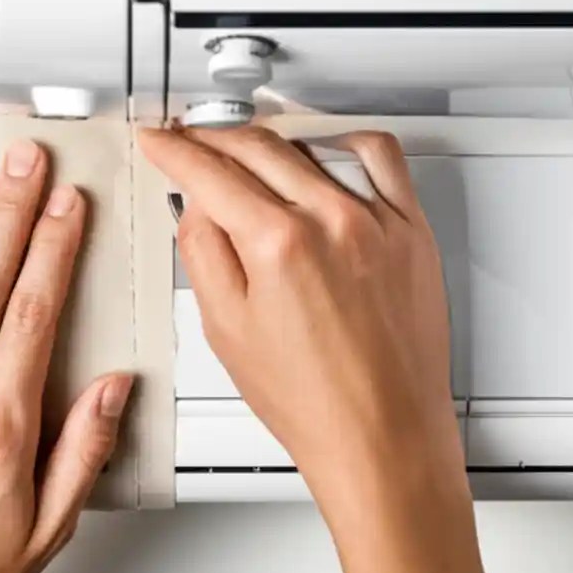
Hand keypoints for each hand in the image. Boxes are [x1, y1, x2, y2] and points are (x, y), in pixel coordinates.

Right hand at [140, 126, 485, 572]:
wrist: (382, 436)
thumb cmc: (312, 401)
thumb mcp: (225, 329)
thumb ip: (202, 251)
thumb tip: (196, 204)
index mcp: (277, 244)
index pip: (209, 171)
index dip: (172, 150)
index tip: (160, 142)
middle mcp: (331, 220)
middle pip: (256, 146)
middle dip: (212, 136)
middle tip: (192, 139)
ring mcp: (377, 220)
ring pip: (311, 144)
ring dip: (269, 137)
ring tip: (247, 149)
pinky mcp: (412, 229)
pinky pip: (379, 157)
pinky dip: (343, 143)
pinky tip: (324, 151)